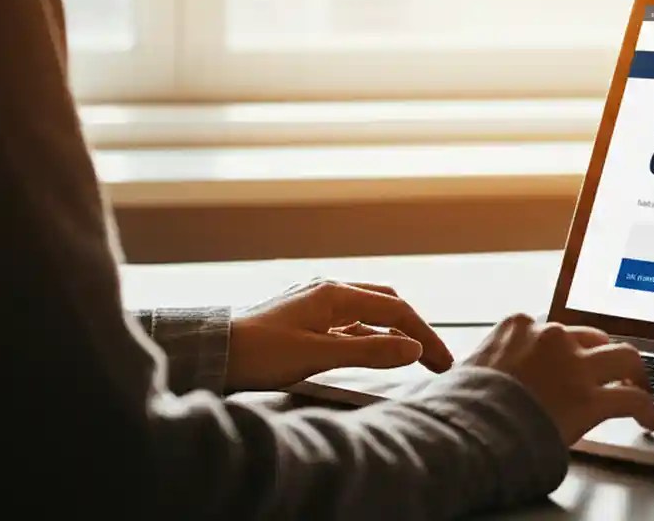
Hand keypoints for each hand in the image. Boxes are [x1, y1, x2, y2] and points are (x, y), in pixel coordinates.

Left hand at [226, 277, 453, 391]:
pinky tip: (374, 354)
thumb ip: (368, 353)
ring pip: (368, 314)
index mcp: (335, 293)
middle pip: (386, 305)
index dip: (424, 336)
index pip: (396, 311)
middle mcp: (328, 291)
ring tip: (412, 359)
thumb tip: (413, 351)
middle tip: (435, 360)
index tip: (443, 363)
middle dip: (414, 330)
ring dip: (393, 335)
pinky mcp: (304, 318)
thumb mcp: (318, 355)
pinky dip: (370, 338)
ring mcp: (315, 303)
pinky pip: (349, 324)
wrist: (210, 352)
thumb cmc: (259, 353)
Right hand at [462, 314, 653, 442]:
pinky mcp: (591, 398)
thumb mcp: (465, 370)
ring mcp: (575, 365)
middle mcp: (553, 337)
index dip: (569, 349)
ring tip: (640, 388)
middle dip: (603, 356)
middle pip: (593, 338)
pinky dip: (646, 409)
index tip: (572, 360)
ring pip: (624, 357)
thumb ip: (486, 364)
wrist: (467, 427)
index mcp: (520, 326)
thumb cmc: (458, 405)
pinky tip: (650, 420)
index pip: (556, 332)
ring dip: (635, 373)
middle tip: (611, 373)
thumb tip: (475, 377)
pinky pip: (632, 400)